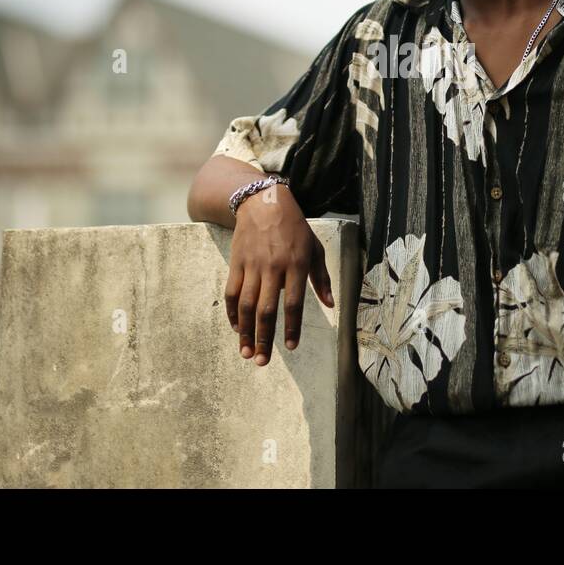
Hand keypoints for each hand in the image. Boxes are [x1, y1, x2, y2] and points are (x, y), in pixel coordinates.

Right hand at [225, 184, 333, 365]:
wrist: (263, 203)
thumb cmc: (294, 227)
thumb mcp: (314, 248)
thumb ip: (322, 278)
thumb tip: (331, 304)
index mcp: (296, 265)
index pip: (293, 303)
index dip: (291, 327)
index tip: (290, 347)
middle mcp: (273, 268)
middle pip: (266, 310)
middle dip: (263, 339)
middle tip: (262, 361)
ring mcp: (252, 266)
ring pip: (246, 305)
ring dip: (245, 331)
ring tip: (246, 352)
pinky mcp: (237, 263)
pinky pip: (232, 292)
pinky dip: (232, 312)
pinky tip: (236, 327)